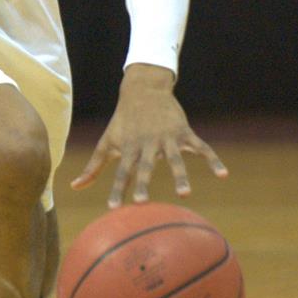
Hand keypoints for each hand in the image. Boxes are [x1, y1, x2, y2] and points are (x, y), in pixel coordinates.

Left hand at [70, 64, 226, 206]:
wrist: (143, 88)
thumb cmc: (123, 120)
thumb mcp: (107, 141)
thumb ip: (93, 166)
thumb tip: (74, 187)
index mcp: (128, 148)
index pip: (120, 172)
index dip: (116, 189)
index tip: (113, 208)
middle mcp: (147, 143)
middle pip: (144, 166)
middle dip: (142, 183)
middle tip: (142, 202)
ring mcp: (167, 137)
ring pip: (175, 159)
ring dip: (179, 175)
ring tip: (185, 194)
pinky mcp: (184, 132)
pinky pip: (201, 147)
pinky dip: (212, 160)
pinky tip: (223, 174)